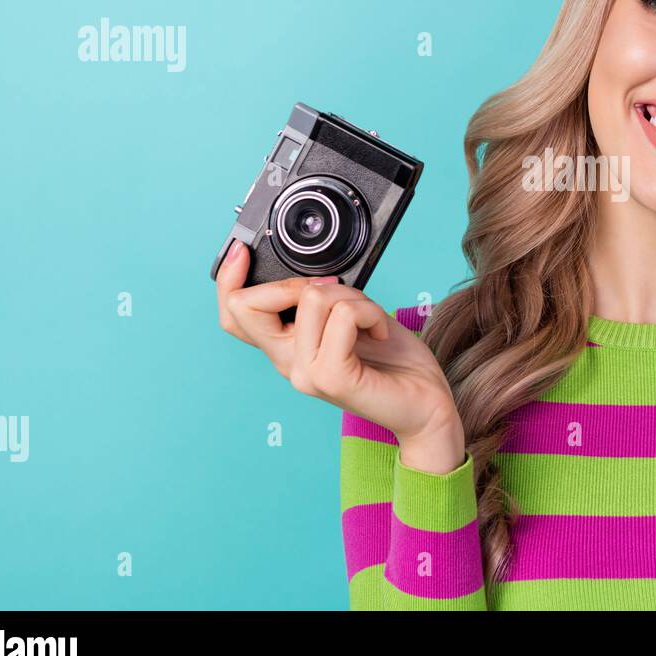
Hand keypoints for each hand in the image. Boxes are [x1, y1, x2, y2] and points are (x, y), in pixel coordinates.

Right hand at [215, 240, 461, 448]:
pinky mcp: (331, 377)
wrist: (427, 405)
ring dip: (352, 297)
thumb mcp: (352, 319)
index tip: (242, 250)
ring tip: (370, 320)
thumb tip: (312, 278)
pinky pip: (343, 316)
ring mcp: (306, 373)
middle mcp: (288, 364)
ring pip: (312, 299)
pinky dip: (369, 312)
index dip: (228, 279)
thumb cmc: (394, 362)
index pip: (234, 315)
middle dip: (296, 282)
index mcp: (287, 348)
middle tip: (339, 293)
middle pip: (250, 305)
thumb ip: (323, 301)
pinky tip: (380, 332)